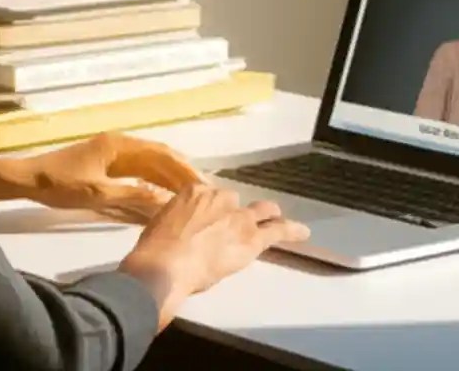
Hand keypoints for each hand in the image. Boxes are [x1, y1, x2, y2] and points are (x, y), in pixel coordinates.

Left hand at [0, 132, 203, 221]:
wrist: (28, 180)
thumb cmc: (61, 185)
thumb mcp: (98, 194)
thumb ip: (133, 197)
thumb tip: (165, 201)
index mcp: (121, 146)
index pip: (162, 154)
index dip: (184, 169)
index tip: (202, 185)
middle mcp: (121, 145)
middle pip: (160, 156)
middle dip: (182, 173)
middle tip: (204, 192)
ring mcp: (114, 154)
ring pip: (151, 164)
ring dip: (170, 177)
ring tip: (190, 195)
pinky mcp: (107, 165)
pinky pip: (139, 171)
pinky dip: (155, 181)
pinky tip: (164, 196)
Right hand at [117, 185, 310, 329]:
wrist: (164, 266)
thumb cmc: (154, 251)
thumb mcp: (161, 224)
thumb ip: (177, 222)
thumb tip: (182, 233)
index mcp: (194, 192)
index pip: (210, 197)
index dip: (211, 212)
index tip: (207, 222)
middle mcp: (219, 197)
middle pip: (235, 201)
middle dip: (236, 211)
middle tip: (235, 224)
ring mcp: (238, 216)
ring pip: (261, 211)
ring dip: (268, 216)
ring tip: (277, 220)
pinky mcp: (252, 238)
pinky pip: (277, 231)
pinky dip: (292, 230)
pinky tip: (303, 233)